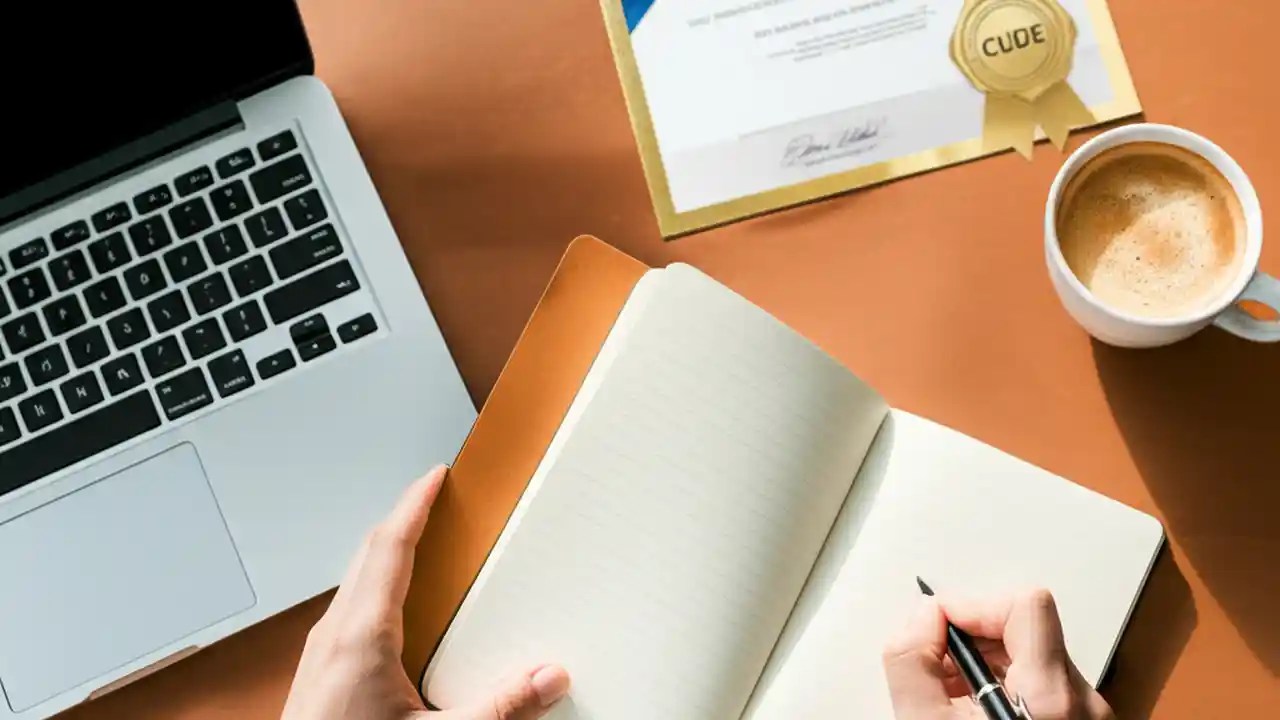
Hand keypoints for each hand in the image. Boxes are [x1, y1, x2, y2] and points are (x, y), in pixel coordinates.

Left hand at [282, 465, 570, 719]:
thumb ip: (499, 707)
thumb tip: (548, 677)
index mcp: (362, 636)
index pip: (391, 546)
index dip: (415, 503)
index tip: (435, 476)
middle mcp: (334, 634)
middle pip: (370, 552)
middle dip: (406, 516)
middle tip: (437, 497)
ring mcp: (321, 650)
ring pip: (355, 577)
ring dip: (388, 549)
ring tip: (422, 539)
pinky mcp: (319, 669)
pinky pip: (349, 604)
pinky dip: (376, 581)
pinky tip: (397, 603)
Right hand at [882, 588, 1113, 719]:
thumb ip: (911, 663)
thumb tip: (919, 616)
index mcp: (1049, 696)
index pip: (1026, 603)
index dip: (973, 605)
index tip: (940, 624)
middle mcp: (1083, 701)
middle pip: (1025, 626)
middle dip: (972, 638)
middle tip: (937, 669)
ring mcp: (1089, 714)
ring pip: (1033, 653)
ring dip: (986, 663)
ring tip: (954, 697)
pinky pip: (1044, 680)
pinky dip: (1006, 685)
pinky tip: (979, 711)